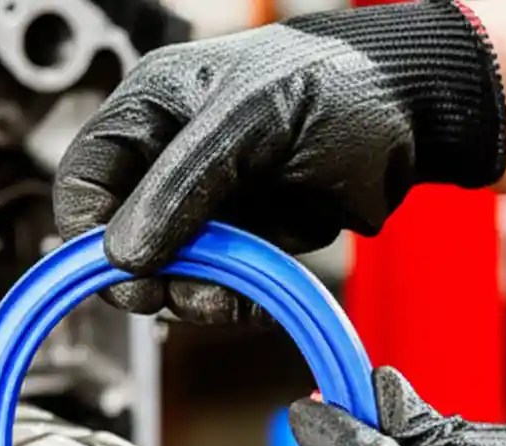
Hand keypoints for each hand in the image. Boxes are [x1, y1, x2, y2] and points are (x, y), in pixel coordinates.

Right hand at [53, 0, 505, 323]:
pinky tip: (256, 293)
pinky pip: (221, 287)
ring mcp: (210, 204)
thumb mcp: (250, 121)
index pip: (86, 178)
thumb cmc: (338, 84)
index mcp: (153, 109)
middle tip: (173, 294)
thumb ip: (182, 185)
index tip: (115, 270)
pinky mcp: (248, 240)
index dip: (87, 229)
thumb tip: (123, 253)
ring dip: (194, 293)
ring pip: (171, 273)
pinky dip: (234, 300)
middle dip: (149, 272)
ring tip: (226, 294)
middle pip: (123, 237)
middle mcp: (172, 160)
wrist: (419, 114)